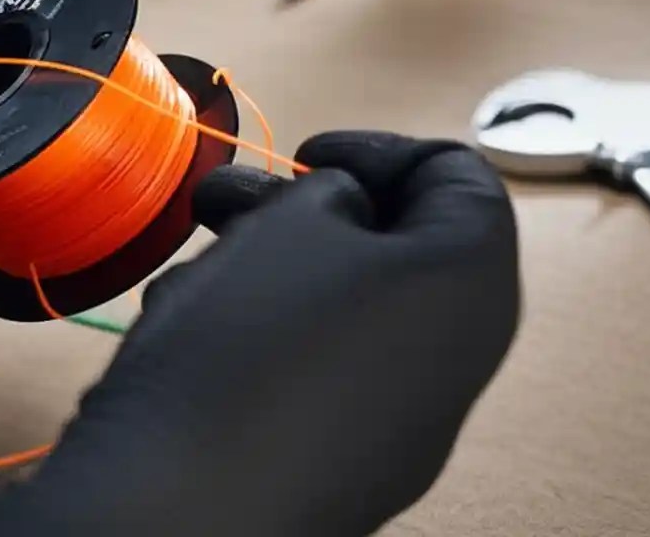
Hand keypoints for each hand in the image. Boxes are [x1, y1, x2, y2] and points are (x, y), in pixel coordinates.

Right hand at [0, 132, 520, 536]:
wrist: (180, 504)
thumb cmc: (248, 348)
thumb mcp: (293, 225)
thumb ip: (329, 196)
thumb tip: (339, 215)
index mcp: (469, 288)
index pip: (457, 177)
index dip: (377, 148)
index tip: (305, 156)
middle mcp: (449, 360)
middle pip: (391, 248)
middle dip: (297, 213)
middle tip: (222, 203)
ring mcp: (394, 421)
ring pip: (338, 309)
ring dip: (263, 272)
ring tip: (187, 278)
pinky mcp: (334, 461)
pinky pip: (310, 372)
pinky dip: (256, 336)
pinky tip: (187, 339)